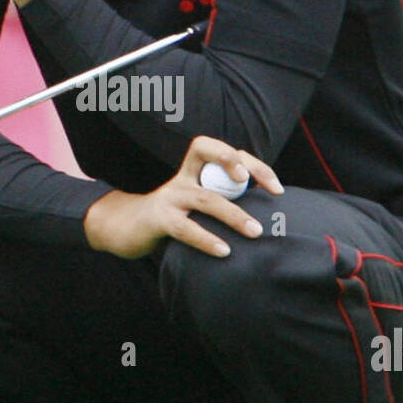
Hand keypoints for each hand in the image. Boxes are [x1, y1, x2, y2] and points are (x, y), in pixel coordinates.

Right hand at [84, 135, 283, 259]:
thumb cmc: (173, 217)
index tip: (275, 188)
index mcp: (194, 170)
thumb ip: (223, 200)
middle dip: (245, 171)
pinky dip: (206, 239)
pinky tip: (224, 250)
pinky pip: (186, 228)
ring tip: (255, 231)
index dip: (253, 164)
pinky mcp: (160, 220)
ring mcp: (170, 197)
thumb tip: (267, 217)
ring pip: (205, 199)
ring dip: (234, 215)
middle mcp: (182, 178)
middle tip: (271, 193)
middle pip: (213, 160)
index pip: (224, 151)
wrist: (127, 228)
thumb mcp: (198, 202)